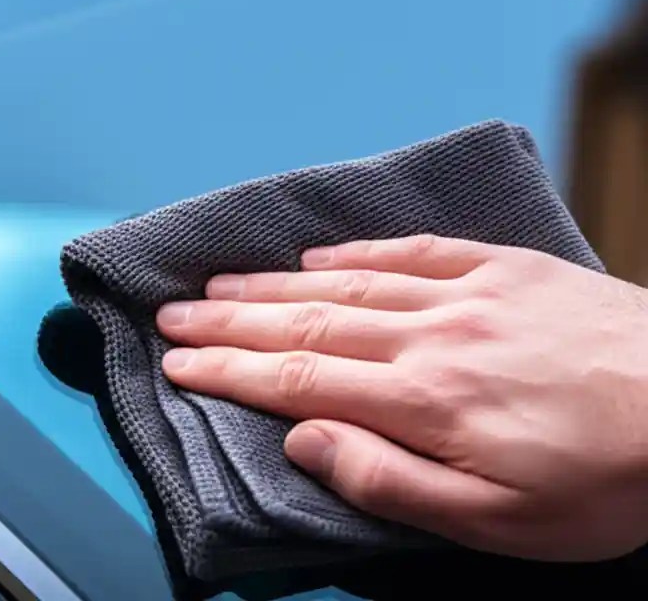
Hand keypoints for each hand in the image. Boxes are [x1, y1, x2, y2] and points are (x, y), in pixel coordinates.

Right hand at [156, 234, 647, 561]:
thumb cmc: (607, 482)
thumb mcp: (498, 522)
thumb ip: (389, 480)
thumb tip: (304, 441)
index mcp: (422, 400)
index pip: (297, 379)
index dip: (227, 372)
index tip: (175, 364)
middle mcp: (431, 335)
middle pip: (305, 323)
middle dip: (228, 322)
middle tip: (171, 315)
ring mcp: (469, 294)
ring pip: (347, 285)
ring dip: (273, 286)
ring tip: (217, 285)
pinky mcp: (507, 270)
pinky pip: (413, 253)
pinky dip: (356, 254)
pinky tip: (318, 256)